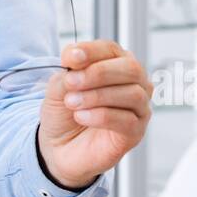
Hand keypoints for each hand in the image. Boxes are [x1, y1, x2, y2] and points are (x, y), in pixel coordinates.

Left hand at [36, 41, 151, 189]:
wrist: (58, 147)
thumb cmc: (64, 113)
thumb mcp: (58, 88)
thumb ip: (68, 73)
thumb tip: (76, 62)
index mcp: (115, 65)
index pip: (111, 49)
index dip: (91, 50)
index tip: (69, 58)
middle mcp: (133, 83)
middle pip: (130, 68)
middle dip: (98, 72)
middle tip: (71, 82)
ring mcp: (138, 108)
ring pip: (132, 94)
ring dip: (97, 95)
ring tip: (72, 102)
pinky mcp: (135, 132)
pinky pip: (128, 120)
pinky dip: (101, 116)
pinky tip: (81, 116)